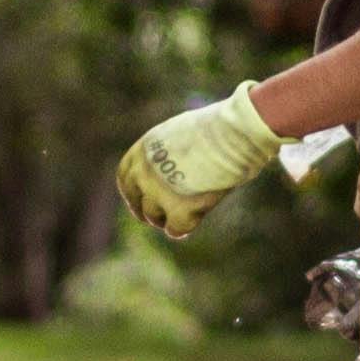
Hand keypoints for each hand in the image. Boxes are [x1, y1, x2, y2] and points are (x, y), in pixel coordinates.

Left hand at [114, 86, 281, 239]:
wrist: (234, 135)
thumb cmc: (220, 131)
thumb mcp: (182, 135)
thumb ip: (170, 155)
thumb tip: (174, 177)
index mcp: (144, 149)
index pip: (125, 178)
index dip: (133, 193)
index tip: (142, 203)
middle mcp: (143, 171)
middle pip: (136, 202)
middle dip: (146, 213)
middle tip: (159, 221)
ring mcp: (158, 192)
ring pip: (155, 217)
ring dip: (170, 218)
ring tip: (195, 206)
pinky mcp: (178, 210)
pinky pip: (176, 229)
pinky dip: (186, 226)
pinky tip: (199, 216)